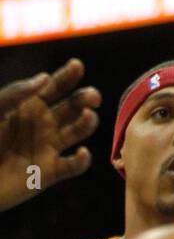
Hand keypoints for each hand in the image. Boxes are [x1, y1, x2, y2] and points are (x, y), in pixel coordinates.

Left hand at [0, 59, 99, 210]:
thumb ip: (15, 93)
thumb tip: (44, 77)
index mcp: (31, 105)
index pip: (56, 86)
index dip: (68, 74)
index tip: (76, 65)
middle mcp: (45, 123)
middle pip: (74, 106)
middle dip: (86, 98)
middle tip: (92, 97)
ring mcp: (49, 147)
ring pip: (79, 131)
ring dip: (88, 122)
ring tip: (87, 117)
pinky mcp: (50, 173)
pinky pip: (73, 166)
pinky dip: (83, 160)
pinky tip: (81, 153)